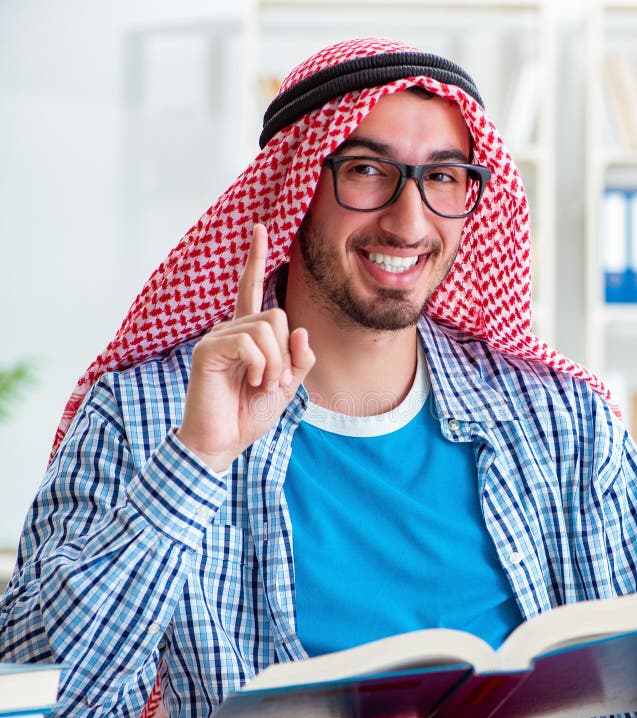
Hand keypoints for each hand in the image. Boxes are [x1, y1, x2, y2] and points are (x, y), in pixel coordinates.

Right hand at [176, 224, 314, 471]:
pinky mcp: (208, 350)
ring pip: (267, 329)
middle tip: (274, 382)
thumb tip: (301, 330)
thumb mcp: (288, 386)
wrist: (224, 441)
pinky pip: (250, 343)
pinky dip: (261, 367)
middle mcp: (230, 329)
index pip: (251, 289)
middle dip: (286, 355)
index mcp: (247, 335)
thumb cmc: (250, 413)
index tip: (260, 228)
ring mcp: (217, 337)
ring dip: (276, 364)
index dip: (256, 258)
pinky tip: (250, 383)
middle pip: (277, 316)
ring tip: (261, 385)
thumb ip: (299, 359)